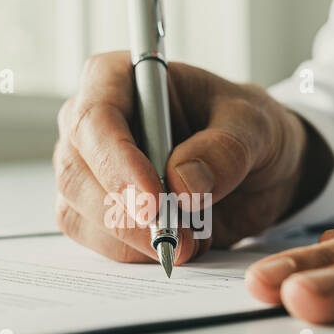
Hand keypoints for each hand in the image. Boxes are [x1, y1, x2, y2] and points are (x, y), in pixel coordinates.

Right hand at [53, 51, 327, 263]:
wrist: (255, 170)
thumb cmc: (245, 129)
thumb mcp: (256, 127)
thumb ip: (225, 149)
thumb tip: (183, 182)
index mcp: (119, 80)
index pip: (95, 118)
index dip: (117, 162)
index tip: (153, 200)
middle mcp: (91, 124)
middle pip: (76, 172)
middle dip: (125, 213)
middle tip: (178, 237)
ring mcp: (87, 170)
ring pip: (79, 213)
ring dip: (133, 240)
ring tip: (193, 239)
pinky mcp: (93, 211)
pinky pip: (96, 241)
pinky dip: (135, 253)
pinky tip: (178, 244)